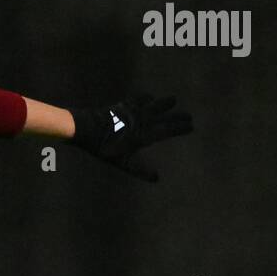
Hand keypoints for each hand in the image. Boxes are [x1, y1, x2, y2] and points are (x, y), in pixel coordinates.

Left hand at [69, 93, 192, 181]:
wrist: (85, 128)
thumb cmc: (103, 148)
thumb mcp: (121, 163)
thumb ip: (139, 170)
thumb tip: (157, 178)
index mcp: (143, 135)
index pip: (167, 131)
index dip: (180, 128)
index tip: (191, 126)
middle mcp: (141, 121)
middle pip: (164, 117)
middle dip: (177, 117)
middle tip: (189, 116)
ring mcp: (132, 112)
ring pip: (153, 105)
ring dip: (164, 103)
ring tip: (173, 100)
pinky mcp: (122, 106)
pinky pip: (137, 99)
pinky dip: (145, 98)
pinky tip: (148, 97)